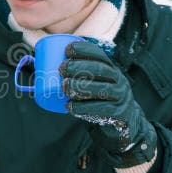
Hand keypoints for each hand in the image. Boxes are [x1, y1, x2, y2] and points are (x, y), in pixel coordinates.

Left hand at [60, 40, 156, 168]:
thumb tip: (45, 64)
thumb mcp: (98, 82)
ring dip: (80, 86)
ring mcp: (120, 97)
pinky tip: (70, 106)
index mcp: (112, 70)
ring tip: (64, 86)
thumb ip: (81, 74)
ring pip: (101, 89)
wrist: (126, 122)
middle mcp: (119, 80)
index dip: (84, 50)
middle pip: (100, 70)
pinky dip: (83, 108)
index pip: (100, 55)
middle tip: (61, 68)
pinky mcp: (119, 114)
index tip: (67, 50)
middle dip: (79, 66)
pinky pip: (102, 110)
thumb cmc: (102, 99)